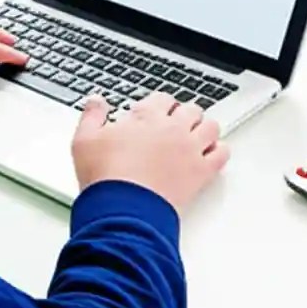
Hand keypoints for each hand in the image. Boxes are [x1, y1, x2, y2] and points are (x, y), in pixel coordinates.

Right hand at [72, 92, 229, 213]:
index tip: (153, 112)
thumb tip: (97, 101)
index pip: (162, 98)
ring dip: (205, 128)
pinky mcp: (201, 172)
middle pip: (191, 109)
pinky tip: (210, 155)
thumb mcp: (85, 139)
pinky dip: (219, 151)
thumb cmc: (105, 176)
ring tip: (197, 135)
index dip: (159, 104)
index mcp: (146, 117)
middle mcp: (172, 128)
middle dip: (184, 114)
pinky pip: (221, 154)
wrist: (123, 209)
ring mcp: (190, 149)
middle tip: (176, 124)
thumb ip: (92, 115)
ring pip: (211, 127)